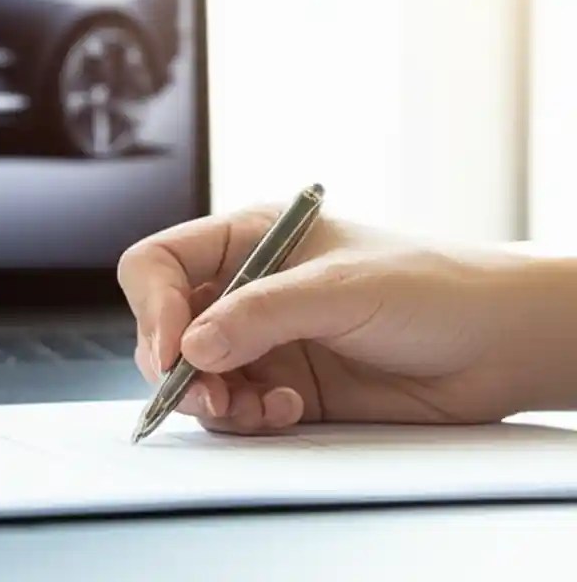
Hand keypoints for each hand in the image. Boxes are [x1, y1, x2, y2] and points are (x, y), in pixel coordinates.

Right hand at [118, 207, 576, 433]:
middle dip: (176, 364)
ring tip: (252, 409)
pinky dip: (247, 417)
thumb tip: (192, 348)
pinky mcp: (282, 385)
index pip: (161, 263)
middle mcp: (246, 288)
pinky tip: (288, 409)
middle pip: (167, 325)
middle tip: (204, 396)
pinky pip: (233, 409)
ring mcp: (262, 340)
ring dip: (212, 399)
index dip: (154, 306)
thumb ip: (260, 315)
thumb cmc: (432, 288)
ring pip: (194, 375)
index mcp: (249, 238)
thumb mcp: (340, 288)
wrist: (500, 345)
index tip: (174, 348)